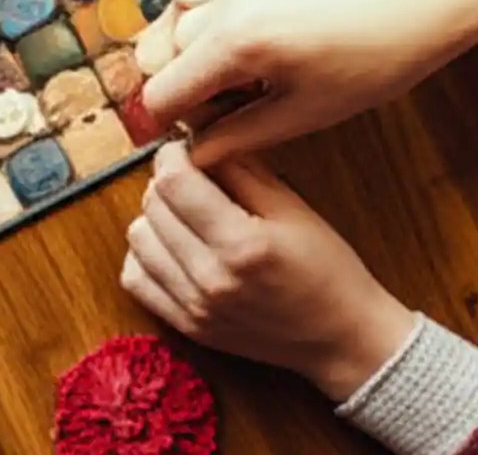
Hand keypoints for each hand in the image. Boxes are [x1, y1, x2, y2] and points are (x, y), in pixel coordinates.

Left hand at [120, 142, 415, 400]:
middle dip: (164, 182)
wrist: (341, 339)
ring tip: (181, 213)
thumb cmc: (327, 269)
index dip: (171, 155)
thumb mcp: (294, 210)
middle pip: (152, 208)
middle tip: (188, 178)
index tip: (180, 148)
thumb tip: (200, 140)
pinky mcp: (187, 326)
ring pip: (138, 241)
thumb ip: (243, 171)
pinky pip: (136, 279)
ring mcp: (194, 307)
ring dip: (152, 218)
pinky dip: (145, 255)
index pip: (174, 183)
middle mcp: (210, 278)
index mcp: (241, 245)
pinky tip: (170, 246)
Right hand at [141, 0, 477, 165]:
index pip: (162, 94)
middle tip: (234, 105)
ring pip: (174, 21)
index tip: (207, 132)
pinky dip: (202, 18)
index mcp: (235, 46)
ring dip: (190, 52)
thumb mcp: (305, 114)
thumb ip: (239, 136)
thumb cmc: (373, 62)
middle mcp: (224, 5)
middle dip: (187, 87)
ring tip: (235, 72)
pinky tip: (241, 38)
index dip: (176, 122)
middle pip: (163, 59)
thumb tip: (196, 155)